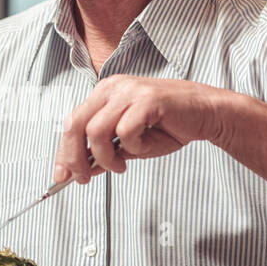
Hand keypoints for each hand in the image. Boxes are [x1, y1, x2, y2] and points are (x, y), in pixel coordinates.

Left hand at [53, 76, 229, 182]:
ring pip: (95, 130)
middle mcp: (113, 88)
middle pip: (75, 124)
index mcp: (104, 93)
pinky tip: (143, 147)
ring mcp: (129, 92)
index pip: (72, 122)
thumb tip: (81, 169)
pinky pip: (124, 131)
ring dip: (105, 157)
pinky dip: (131, 147)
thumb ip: (104, 152)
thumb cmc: (169, 126)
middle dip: (75, 157)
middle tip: (85, 177)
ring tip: (121, 165)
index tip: (61, 176)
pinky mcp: (147, 100)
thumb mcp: (129, 143)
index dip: (63, 152)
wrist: (205, 114)